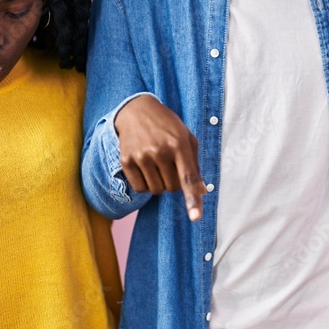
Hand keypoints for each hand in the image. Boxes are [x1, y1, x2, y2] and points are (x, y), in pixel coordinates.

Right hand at [114, 95, 206, 220]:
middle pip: (172, 188)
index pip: (188, 177)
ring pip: (156, 190)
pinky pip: (139, 188)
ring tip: (156, 163)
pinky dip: (144, 183)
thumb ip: (195, 165)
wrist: (137, 110)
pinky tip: (144, 166)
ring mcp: (141, 155)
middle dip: (173, 181)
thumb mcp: (187, 139)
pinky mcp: (126, 160)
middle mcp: (160, 150)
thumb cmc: (168, 126)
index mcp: (179, 144)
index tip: (195, 218)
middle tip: (169, 163)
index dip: (193, 199)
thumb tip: (202, 192)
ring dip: (159, 183)